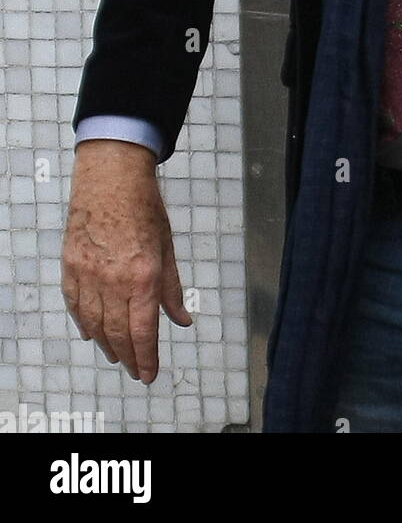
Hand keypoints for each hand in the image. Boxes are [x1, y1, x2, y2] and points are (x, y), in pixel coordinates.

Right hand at [61, 140, 192, 383]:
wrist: (111, 176)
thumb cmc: (144, 207)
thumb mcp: (167, 246)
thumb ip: (172, 288)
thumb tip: (182, 320)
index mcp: (144, 274)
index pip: (143, 330)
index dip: (147, 357)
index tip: (150, 374)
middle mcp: (114, 279)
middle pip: (118, 333)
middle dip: (129, 357)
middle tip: (136, 370)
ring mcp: (88, 274)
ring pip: (95, 324)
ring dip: (106, 344)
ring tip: (117, 355)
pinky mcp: (70, 266)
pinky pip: (75, 305)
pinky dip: (84, 323)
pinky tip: (92, 333)